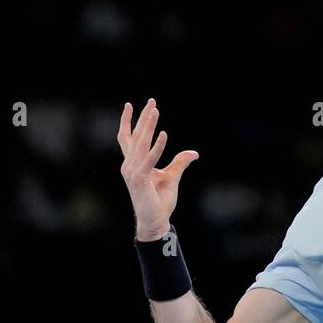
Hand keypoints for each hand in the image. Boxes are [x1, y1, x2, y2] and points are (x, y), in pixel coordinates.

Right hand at [118, 98, 199, 239]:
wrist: (155, 221)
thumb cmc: (160, 200)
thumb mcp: (172, 176)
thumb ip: (180, 162)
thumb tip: (194, 153)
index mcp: (133, 164)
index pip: (128, 138)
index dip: (129, 121)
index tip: (130, 104)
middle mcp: (129, 166)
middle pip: (136, 136)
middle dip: (143, 117)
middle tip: (151, 101)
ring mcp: (133, 173)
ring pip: (141, 144)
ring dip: (149, 126)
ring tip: (155, 111)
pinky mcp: (140, 181)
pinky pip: (149, 160)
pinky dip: (157, 147)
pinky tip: (164, 134)